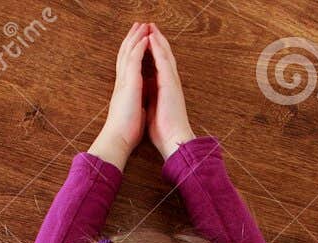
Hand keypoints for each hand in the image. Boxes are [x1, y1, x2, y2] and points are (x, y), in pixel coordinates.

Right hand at [90, 22, 149, 169]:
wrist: (119, 138)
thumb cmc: (126, 131)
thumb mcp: (132, 112)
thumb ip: (135, 102)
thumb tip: (140, 102)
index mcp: (125, 89)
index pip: (128, 65)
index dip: (132, 51)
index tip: (138, 41)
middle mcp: (123, 81)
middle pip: (126, 54)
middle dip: (132, 38)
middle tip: (138, 25)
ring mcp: (125, 80)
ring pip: (129, 52)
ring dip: (136, 37)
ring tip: (142, 25)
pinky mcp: (129, 83)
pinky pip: (134, 59)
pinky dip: (139, 47)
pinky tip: (145, 38)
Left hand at [145, 24, 194, 159]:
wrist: (173, 140)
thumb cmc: (164, 131)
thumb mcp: (153, 110)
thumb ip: (150, 99)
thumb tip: (144, 96)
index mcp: (165, 90)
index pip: (159, 66)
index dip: (153, 53)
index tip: (147, 42)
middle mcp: (170, 83)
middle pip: (163, 56)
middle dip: (157, 41)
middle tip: (150, 27)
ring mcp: (171, 81)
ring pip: (165, 54)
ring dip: (158, 39)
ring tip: (151, 27)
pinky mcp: (170, 83)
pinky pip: (164, 61)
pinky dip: (158, 48)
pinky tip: (153, 38)